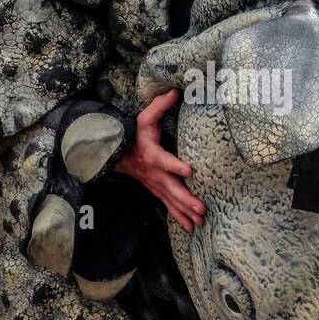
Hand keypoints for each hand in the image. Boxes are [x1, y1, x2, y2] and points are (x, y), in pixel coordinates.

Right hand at [114, 90, 205, 231]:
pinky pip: (169, 207)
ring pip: (171, 201)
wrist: (117, 154)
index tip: (189, 170)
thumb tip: (176, 91)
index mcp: (153, 155)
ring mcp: (156, 185)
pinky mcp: (157, 191)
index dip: (176, 165)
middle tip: (201, 208)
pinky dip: (180, 218)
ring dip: (185, 212)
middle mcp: (155, 174)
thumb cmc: (134, 135)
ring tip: (200, 222)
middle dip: (186, 199)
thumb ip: (160, 106)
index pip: (165, 161)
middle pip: (171, 188)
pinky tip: (192, 228)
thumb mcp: (144, 118)